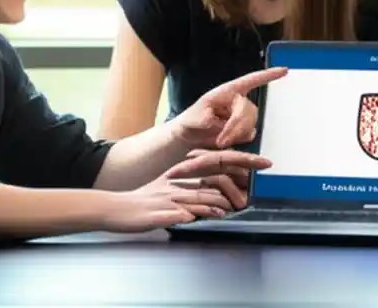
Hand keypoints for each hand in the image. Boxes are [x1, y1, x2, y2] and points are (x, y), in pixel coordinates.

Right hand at [98, 149, 272, 231]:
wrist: (115, 209)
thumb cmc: (143, 203)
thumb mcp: (170, 191)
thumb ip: (193, 191)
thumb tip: (217, 196)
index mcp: (183, 174)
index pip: (218, 162)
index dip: (242, 161)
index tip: (263, 163)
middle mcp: (179, 182)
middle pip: (214, 178)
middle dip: (237, 185)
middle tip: (251, 192)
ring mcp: (169, 197)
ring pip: (199, 196)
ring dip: (218, 203)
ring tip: (232, 209)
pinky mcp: (159, 212)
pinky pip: (180, 212)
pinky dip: (195, 214)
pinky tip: (205, 217)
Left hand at [171, 66, 287, 148]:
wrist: (189, 137)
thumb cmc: (191, 121)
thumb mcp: (194, 118)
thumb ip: (207, 120)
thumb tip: (218, 123)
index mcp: (227, 92)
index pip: (250, 81)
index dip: (268, 75)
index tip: (284, 70)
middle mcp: (237, 101)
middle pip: (249, 111)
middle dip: (236, 127)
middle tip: (220, 141)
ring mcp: (242, 115)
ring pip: (251, 123)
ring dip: (237, 134)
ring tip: (220, 142)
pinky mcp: (244, 128)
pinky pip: (250, 133)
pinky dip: (239, 139)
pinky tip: (227, 141)